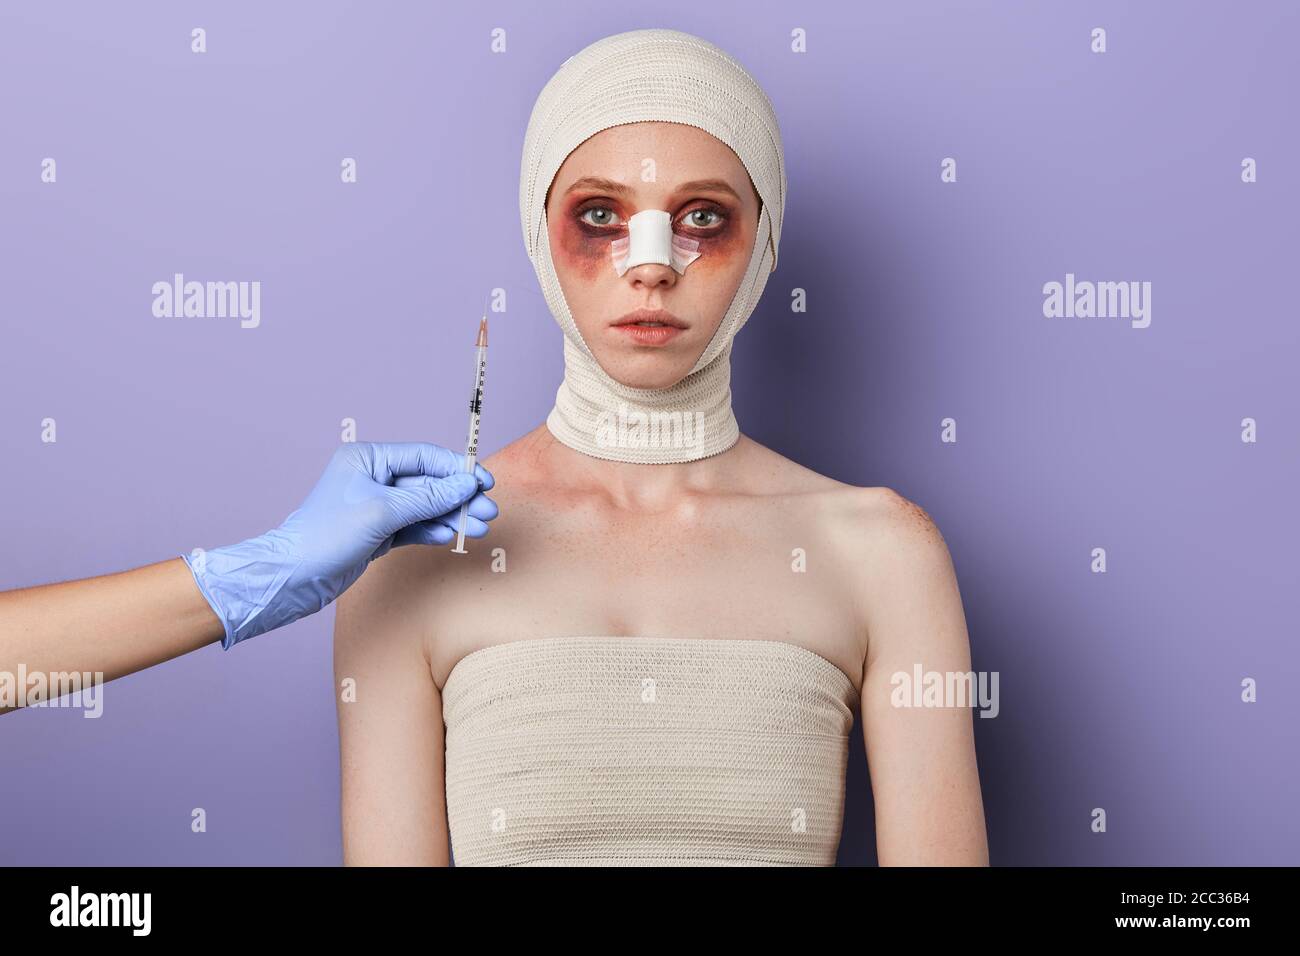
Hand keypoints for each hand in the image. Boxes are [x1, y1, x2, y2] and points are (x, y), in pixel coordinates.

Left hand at [184, 442, 497, 649]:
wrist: (293, 577)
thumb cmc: (326, 535)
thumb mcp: (383, 511)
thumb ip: (428, 497)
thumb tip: (466, 484)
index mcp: (368, 459)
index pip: (423, 456)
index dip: (457, 469)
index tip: (484, 482)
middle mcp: (373, 478)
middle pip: (428, 483)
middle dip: (459, 498)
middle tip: (487, 511)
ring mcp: (376, 506)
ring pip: (425, 507)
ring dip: (451, 517)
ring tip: (478, 528)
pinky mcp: (378, 532)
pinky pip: (414, 526)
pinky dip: (433, 531)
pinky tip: (452, 536)